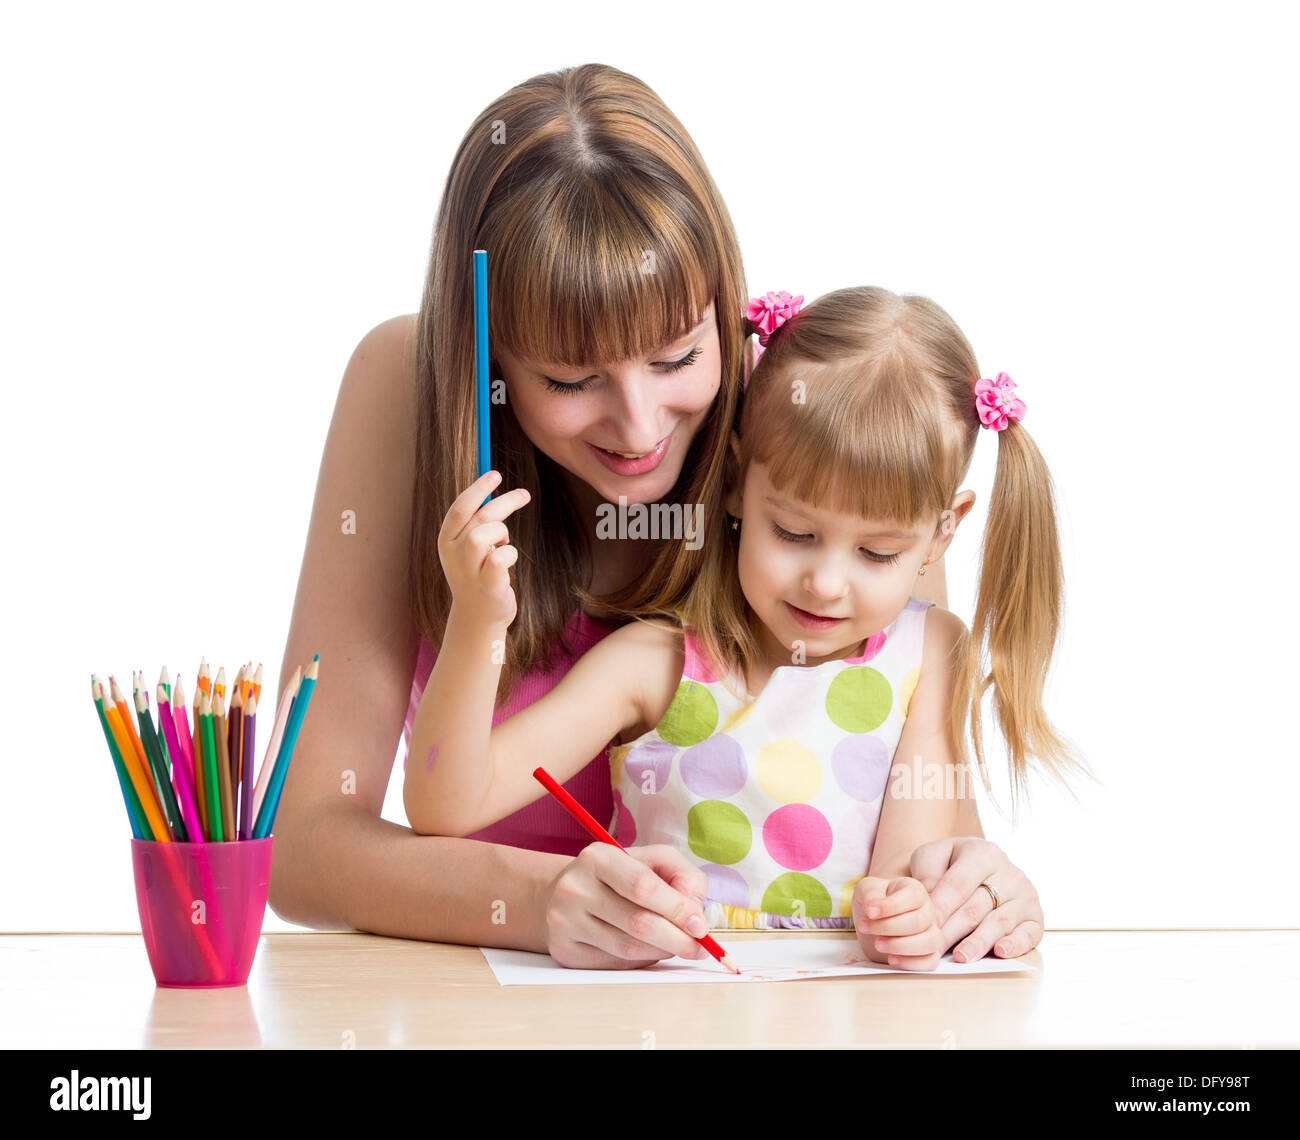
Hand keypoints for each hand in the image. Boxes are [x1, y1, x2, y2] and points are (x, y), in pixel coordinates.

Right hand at [437, 470, 529, 626]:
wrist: (477, 617)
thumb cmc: (478, 575)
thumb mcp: (470, 548)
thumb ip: (477, 524)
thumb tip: (494, 493)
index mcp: (446, 540)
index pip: (460, 507)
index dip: (478, 488)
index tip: (496, 474)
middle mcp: (454, 554)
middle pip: (479, 517)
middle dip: (505, 502)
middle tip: (524, 494)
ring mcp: (468, 571)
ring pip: (483, 534)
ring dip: (502, 532)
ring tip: (504, 543)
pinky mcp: (487, 585)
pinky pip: (500, 558)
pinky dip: (509, 554)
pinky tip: (507, 562)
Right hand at [542, 843, 713, 969]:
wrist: (567, 892)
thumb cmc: (620, 875)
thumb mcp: (651, 860)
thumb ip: (682, 875)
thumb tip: (695, 912)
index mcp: (597, 857)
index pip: (643, 887)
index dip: (677, 909)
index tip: (700, 926)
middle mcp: (575, 888)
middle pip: (638, 923)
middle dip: (677, 939)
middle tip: (699, 948)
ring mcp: (564, 922)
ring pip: (628, 948)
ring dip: (661, 951)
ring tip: (675, 945)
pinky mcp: (564, 951)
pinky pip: (614, 964)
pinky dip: (641, 961)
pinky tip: (649, 950)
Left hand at [853, 876, 944, 970]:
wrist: (873, 922)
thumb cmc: (873, 903)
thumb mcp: (866, 890)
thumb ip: (869, 893)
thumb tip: (872, 907)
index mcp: (916, 891)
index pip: (912, 897)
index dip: (890, 906)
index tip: (869, 912)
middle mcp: (928, 911)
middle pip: (918, 921)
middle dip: (888, 927)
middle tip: (864, 927)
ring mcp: (931, 933)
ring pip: (929, 942)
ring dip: (901, 946)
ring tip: (877, 944)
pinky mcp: (929, 954)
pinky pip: (930, 962)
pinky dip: (911, 963)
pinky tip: (891, 959)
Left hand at [909, 836, 1042, 962]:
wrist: (980, 864)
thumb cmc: (950, 864)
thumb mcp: (933, 857)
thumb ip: (926, 874)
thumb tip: (929, 903)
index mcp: (982, 853)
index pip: (958, 884)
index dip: (941, 907)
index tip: (925, 926)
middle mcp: (1009, 873)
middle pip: (976, 908)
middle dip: (953, 931)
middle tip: (936, 948)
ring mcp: (1025, 896)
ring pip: (999, 923)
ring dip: (979, 942)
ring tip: (961, 957)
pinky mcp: (1036, 917)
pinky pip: (1029, 934)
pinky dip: (1016, 945)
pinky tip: (1000, 952)